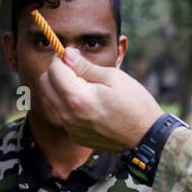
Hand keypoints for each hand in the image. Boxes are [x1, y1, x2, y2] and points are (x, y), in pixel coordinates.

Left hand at [40, 48, 164, 152]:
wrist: (146, 137)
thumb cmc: (134, 104)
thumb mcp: (113, 77)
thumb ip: (85, 66)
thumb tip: (67, 54)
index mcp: (76, 97)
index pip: (53, 69)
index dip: (62, 58)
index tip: (73, 56)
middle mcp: (68, 115)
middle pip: (45, 84)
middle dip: (56, 72)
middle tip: (77, 69)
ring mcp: (70, 128)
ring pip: (51, 99)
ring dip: (61, 88)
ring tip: (85, 87)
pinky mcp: (75, 136)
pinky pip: (62, 114)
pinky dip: (69, 104)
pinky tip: (89, 104)